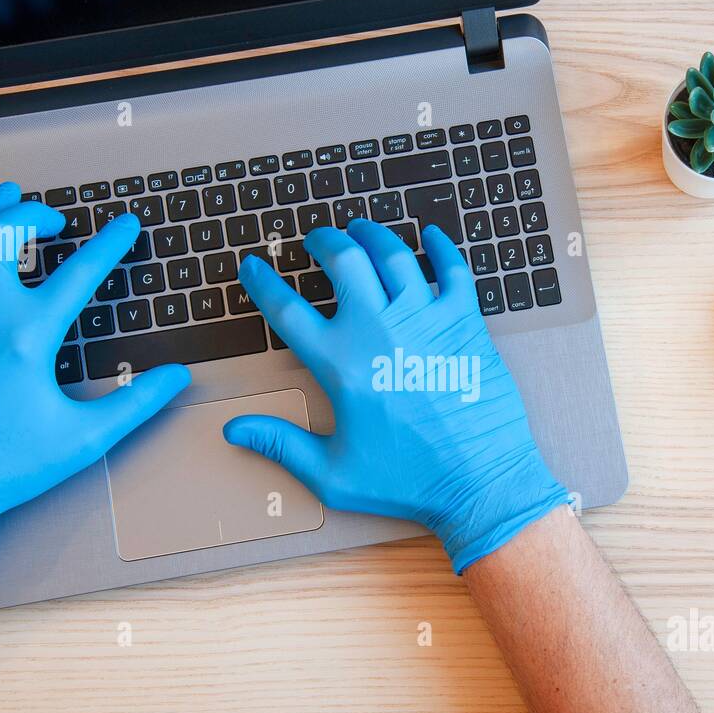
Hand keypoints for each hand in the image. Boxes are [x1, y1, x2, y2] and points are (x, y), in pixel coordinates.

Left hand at [0, 182, 190, 579]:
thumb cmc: (6, 464)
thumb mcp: (84, 438)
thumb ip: (135, 403)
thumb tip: (176, 378)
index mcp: (28, 333)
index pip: (80, 271)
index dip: (110, 244)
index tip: (125, 226)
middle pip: (6, 233)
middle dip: (33, 214)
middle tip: (53, 218)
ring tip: (3, 199)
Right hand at [224, 218, 567, 571]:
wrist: (480, 483)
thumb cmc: (408, 482)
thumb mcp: (333, 473)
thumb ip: (281, 445)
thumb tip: (234, 430)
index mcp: (341, 365)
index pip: (287, 309)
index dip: (263, 282)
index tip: (254, 266)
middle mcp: (380, 331)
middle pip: (344, 261)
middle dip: (324, 241)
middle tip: (318, 239)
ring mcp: (425, 321)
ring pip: (394, 255)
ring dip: (373, 235)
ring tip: (362, 229)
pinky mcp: (465, 324)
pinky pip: (453, 270)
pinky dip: (441, 247)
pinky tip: (431, 236)